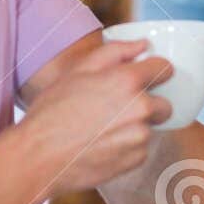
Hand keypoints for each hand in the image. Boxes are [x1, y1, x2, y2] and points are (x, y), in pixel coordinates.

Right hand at [17, 39, 173, 195]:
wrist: (38, 158)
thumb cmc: (52, 112)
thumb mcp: (78, 72)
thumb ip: (115, 52)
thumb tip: (144, 44)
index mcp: (127, 81)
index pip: (165, 68)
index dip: (155, 72)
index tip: (145, 78)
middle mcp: (140, 108)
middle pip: (164, 103)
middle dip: (146, 104)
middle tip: (116, 110)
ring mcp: (141, 136)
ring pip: (150, 127)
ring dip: (134, 127)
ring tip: (102, 130)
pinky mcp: (137, 159)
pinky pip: (141, 148)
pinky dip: (127, 147)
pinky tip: (102, 146)